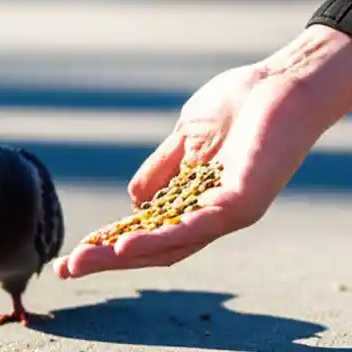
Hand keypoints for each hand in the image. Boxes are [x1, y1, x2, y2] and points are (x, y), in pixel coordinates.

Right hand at [53, 25, 351, 279]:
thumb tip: (134, 203)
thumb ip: (161, 169)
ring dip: (125, 256)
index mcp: (197, 200)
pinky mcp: (241, 204)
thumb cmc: (241, 103)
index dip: (108, 245)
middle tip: (65, 270)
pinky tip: (125, 244)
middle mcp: (213, 216)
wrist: (285, 82)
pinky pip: (194, 228)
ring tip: (87, 262)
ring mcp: (228, 213)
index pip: (147, 231)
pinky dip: (158, 239)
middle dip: (107, 260)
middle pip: (153, 248)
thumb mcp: (187, 137)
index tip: (72, 254)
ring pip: (169, 245)